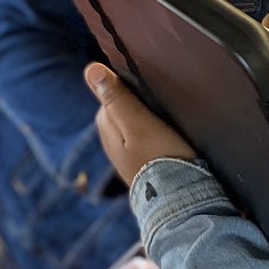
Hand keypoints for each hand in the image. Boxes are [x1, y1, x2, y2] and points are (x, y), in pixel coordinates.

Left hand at [85, 64, 195, 187]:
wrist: (178, 200)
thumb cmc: (159, 157)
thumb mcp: (138, 122)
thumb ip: (116, 97)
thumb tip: (90, 69)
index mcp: (106, 125)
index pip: (110, 91)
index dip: (130, 85)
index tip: (151, 88)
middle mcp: (109, 140)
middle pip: (120, 106)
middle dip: (136, 101)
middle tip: (161, 104)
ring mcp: (123, 154)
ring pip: (131, 123)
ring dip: (146, 118)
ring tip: (167, 122)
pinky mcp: (139, 164)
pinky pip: (142, 139)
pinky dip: (152, 134)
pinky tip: (166, 139)